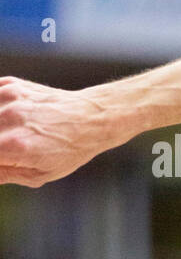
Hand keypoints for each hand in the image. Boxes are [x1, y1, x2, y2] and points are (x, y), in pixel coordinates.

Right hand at [0, 76, 128, 185]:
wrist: (93, 118)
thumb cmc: (70, 150)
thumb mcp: (40, 173)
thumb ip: (3, 174)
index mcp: (14, 146)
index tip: (2, 157)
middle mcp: (9, 118)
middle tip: (7, 146)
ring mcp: (9, 98)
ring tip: (9, 135)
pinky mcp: (10, 84)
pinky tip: (6, 117)